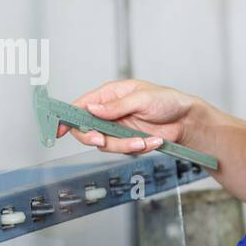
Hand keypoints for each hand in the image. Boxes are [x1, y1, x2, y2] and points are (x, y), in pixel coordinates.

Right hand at [59, 79, 197, 154]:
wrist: (188, 121)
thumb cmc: (168, 101)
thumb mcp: (142, 98)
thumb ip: (116, 105)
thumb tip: (92, 108)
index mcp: (109, 95)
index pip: (80, 106)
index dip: (66, 117)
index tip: (58, 129)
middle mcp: (110, 112)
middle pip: (87, 130)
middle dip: (94, 137)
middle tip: (102, 139)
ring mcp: (119, 128)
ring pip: (106, 144)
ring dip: (125, 145)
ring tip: (144, 140)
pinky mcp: (129, 141)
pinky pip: (125, 151)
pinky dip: (139, 148)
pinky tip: (153, 141)